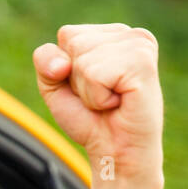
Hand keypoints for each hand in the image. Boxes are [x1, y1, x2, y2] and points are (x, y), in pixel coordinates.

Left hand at [32, 24, 163, 186]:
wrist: (115, 153)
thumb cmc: (91, 121)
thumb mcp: (56, 87)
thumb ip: (45, 61)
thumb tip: (61, 63)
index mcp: (112, 34)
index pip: (67, 35)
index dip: (65, 69)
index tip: (90, 88)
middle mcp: (129, 34)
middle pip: (73, 43)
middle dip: (78, 80)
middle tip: (101, 98)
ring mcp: (139, 45)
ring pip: (83, 59)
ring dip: (89, 90)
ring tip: (110, 101)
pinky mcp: (142, 62)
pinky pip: (95, 74)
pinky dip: (98, 97)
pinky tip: (118, 102)